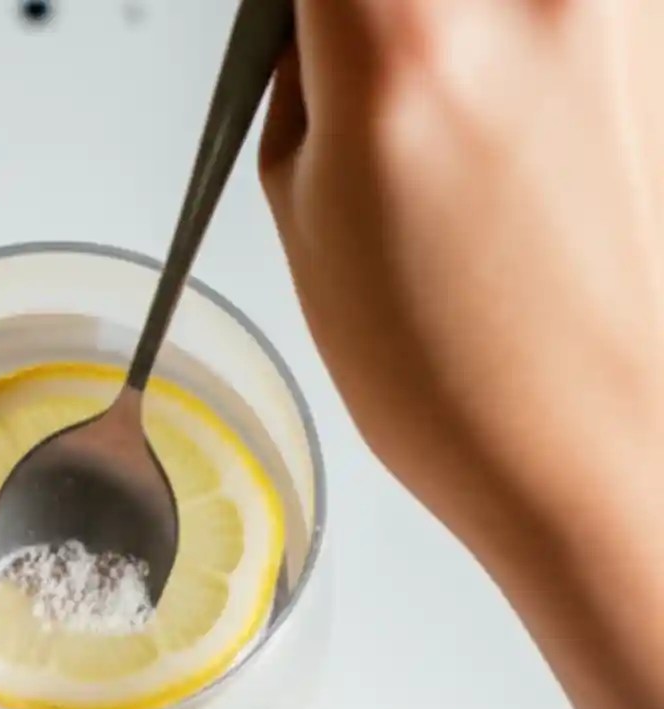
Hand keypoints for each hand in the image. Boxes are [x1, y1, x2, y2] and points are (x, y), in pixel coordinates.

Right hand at [260, 1, 662, 708]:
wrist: (608, 446)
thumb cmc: (458, 369)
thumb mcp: (300, 205)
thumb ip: (299, 66)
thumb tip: (307, 11)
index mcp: (407, 43)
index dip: (307, 2)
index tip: (301, 27)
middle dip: (379, 12)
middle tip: (371, 65)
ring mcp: (627, 14)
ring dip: (459, 29)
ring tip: (452, 107)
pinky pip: (562, 18)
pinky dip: (523, 46)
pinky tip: (518, 126)